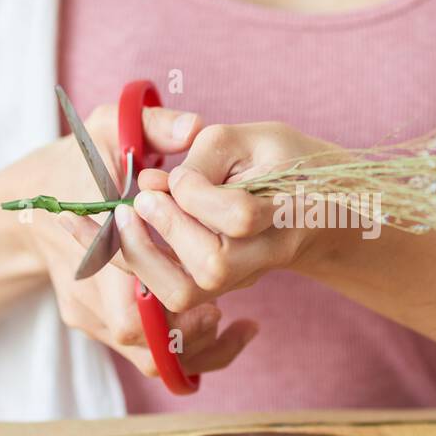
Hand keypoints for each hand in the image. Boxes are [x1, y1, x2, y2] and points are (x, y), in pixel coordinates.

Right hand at [23, 104, 258, 376]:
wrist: (41, 198)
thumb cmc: (83, 160)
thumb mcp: (111, 128)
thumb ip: (152, 126)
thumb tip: (192, 129)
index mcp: (90, 248)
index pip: (124, 304)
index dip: (169, 311)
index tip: (213, 305)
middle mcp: (85, 291)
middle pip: (136, 337)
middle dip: (186, 332)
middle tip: (221, 312)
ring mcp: (88, 313)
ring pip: (143, 355)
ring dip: (192, 347)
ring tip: (229, 324)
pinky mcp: (98, 323)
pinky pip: (144, 355)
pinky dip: (187, 351)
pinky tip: (226, 330)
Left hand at [110, 122, 340, 312]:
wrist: (307, 201)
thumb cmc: (275, 158)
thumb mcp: (243, 139)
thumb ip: (198, 157)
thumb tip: (148, 184)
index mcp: (285, 209)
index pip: (239, 217)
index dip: (197, 193)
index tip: (179, 173)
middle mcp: (266, 254)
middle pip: (213, 266)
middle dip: (168, 228)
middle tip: (142, 199)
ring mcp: (242, 277)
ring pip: (186, 294)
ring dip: (145, 256)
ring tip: (128, 219)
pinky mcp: (219, 287)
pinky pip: (173, 296)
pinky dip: (141, 267)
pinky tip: (128, 233)